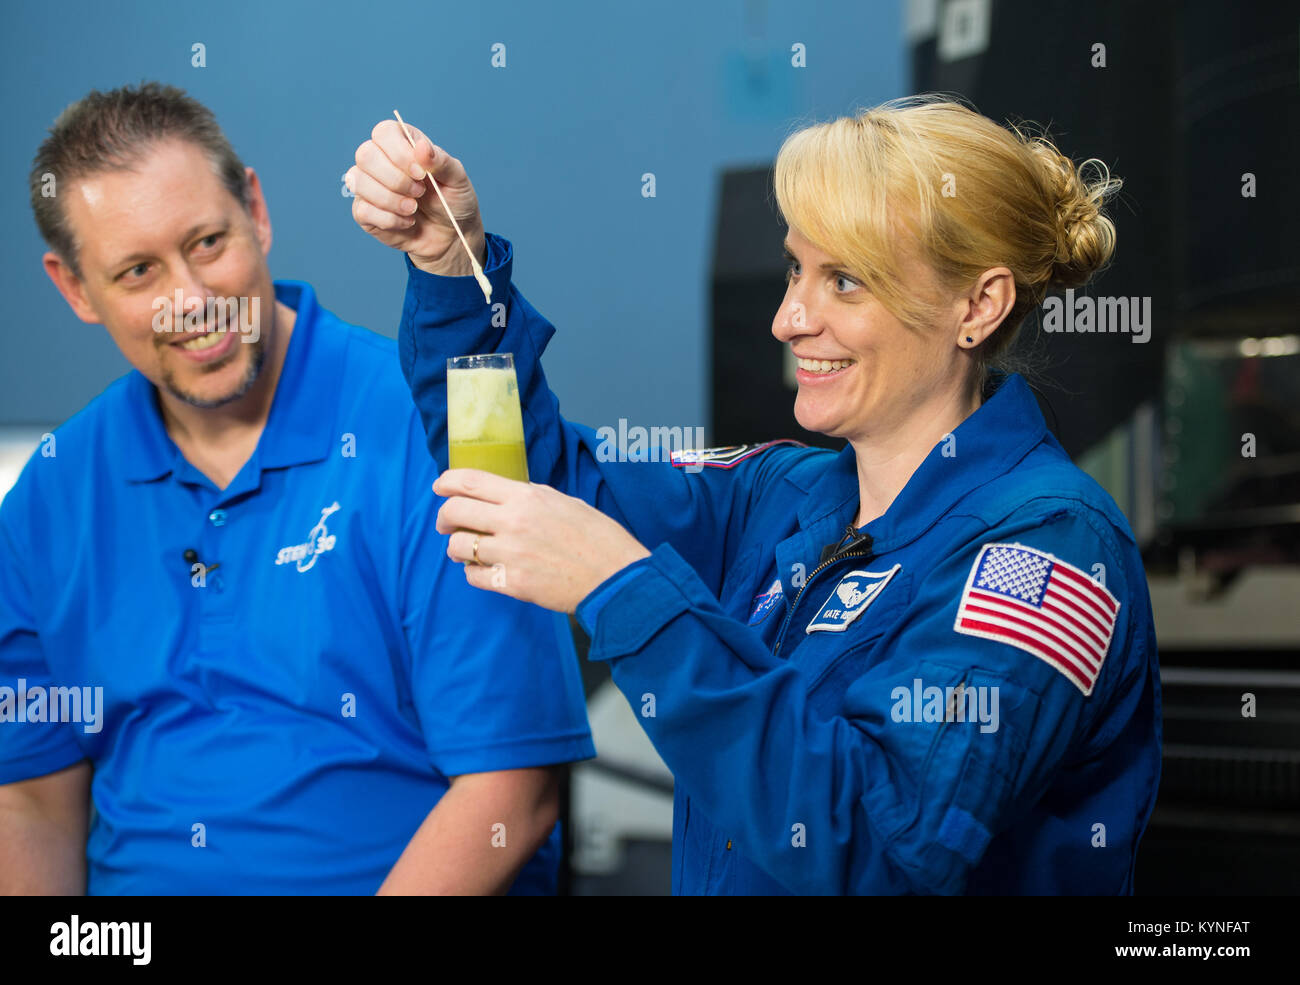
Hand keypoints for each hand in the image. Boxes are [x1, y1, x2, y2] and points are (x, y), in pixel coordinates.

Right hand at [348, 120, 485, 275]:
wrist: (450, 236)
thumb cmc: (452, 201)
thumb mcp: (457, 179)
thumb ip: (441, 162)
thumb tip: (421, 146)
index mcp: (402, 143)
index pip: (384, 132)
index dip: (399, 152)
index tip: (421, 173)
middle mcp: (380, 159)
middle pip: (365, 155)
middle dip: (396, 179)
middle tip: (420, 192)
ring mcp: (368, 185)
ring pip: (358, 182)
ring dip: (391, 200)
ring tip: (413, 208)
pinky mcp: (364, 211)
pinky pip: (362, 210)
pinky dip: (389, 220)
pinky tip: (406, 222)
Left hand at [433, 470, 650, 613]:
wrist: (615, 577)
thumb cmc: (597, 538)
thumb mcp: (563, 502)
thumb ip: (528, 498)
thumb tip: (501, 497)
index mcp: (526, 497)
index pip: (469, 481)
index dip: (446, 482)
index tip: (439, 487)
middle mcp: (513, 522)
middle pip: (454, 512)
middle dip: (444, 517)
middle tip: (446, 524)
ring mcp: (510, 554)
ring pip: (457, 546)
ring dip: (457, 548)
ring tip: (467, 551)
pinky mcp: (512, 583)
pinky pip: (473, 576)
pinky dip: (474, 572)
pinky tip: (485, 570)